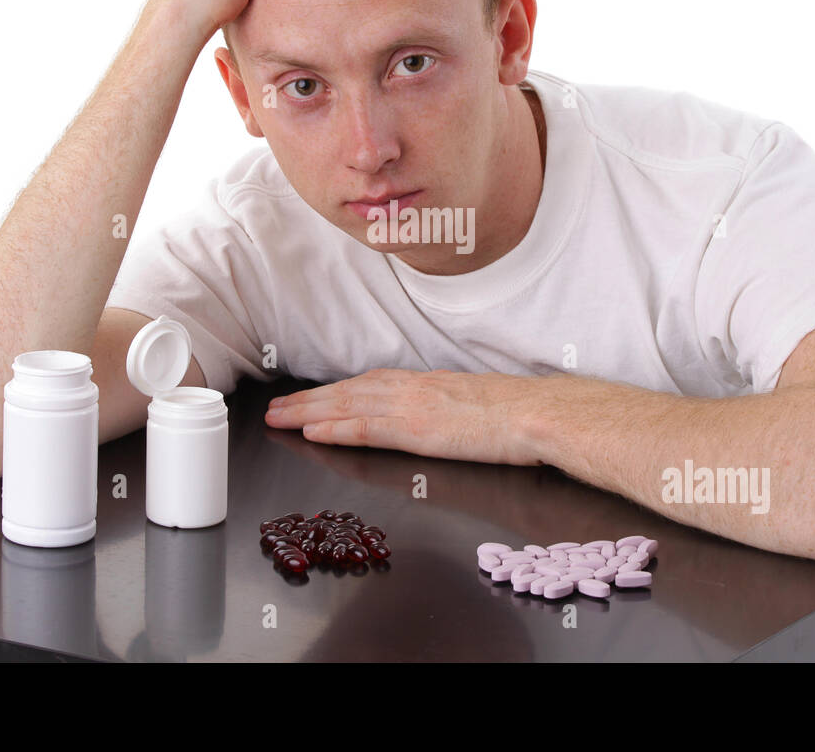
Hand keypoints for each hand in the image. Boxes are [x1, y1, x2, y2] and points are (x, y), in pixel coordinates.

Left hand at [264, 368, 545, 466]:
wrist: (539, 413)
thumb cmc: (519, 413)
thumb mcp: (475, 402)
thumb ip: (448, 406)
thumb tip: (438, 416)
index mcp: (427, 382)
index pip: (370, 382)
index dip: (335, 389)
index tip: (310, 396)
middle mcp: (413, 388)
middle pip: (349, 390)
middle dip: (309, 399)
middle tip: (275, 407)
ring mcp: (413, 407)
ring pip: (348, 405)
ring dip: (309, 411)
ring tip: (279, 417)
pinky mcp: (417, 429)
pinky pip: (367, 427)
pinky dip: (336, 428)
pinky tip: (313, 432)